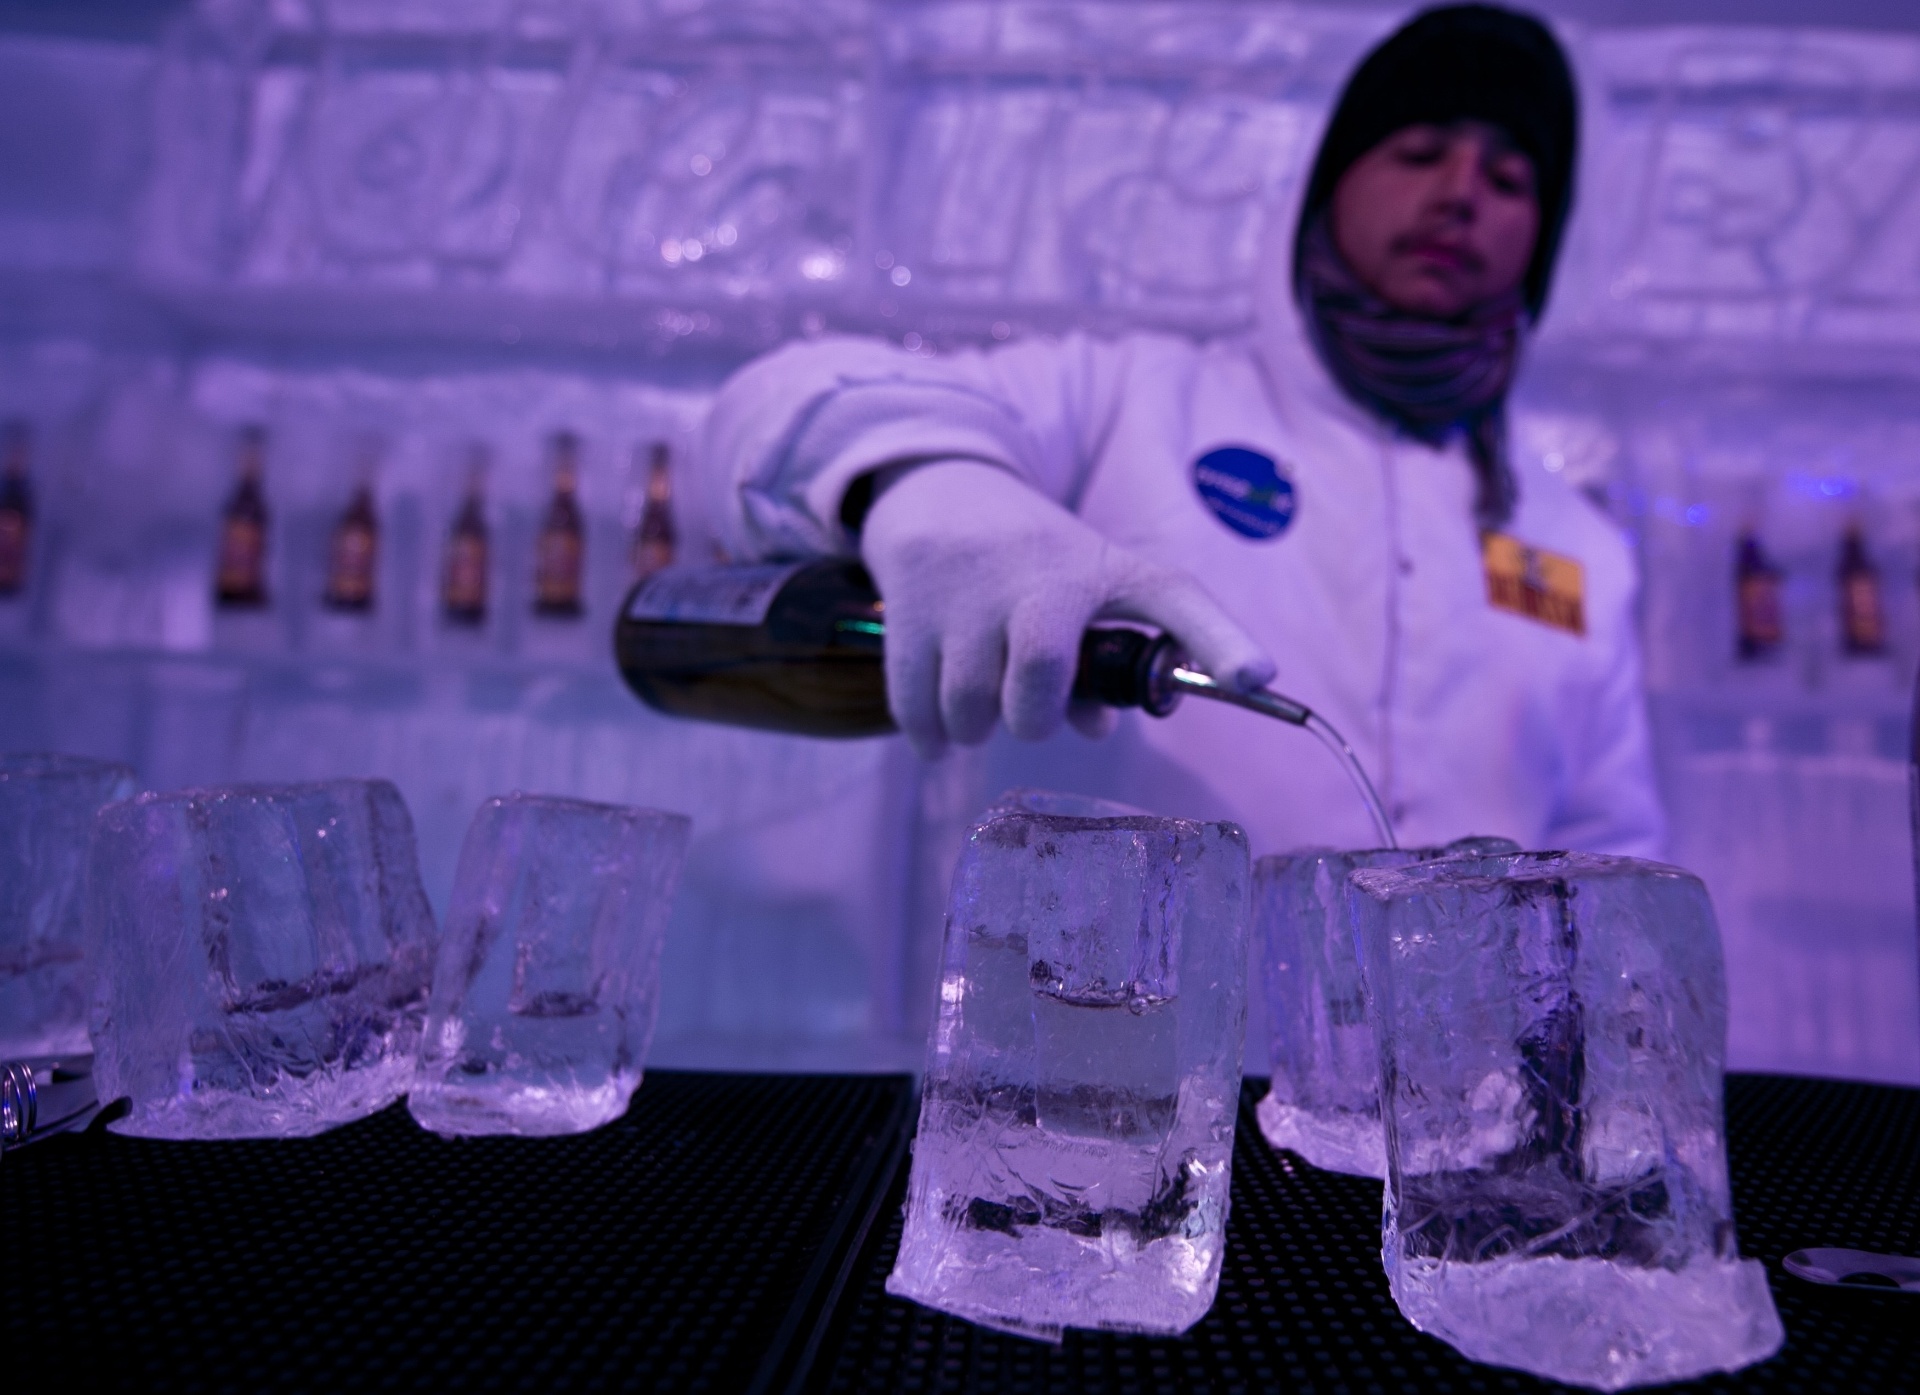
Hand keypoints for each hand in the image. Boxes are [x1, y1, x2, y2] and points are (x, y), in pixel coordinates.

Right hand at [859, 460, 1275, 758]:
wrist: (941, 493)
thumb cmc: (1037, 561)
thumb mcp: (1089, 591)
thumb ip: (1106, 668)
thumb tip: (1097, 730)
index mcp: (1108, 572)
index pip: (1176, 597)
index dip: (1222, 639)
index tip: (1259, 676)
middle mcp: (1043, 576)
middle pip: (1040, 675)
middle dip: (1030, 719)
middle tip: (1025, 714)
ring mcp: (971, 591)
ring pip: (969, 702)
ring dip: (973, 728)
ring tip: (978, 712)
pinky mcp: (911, 607)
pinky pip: (917, 703)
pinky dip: (931, 733)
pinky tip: (941, 728)